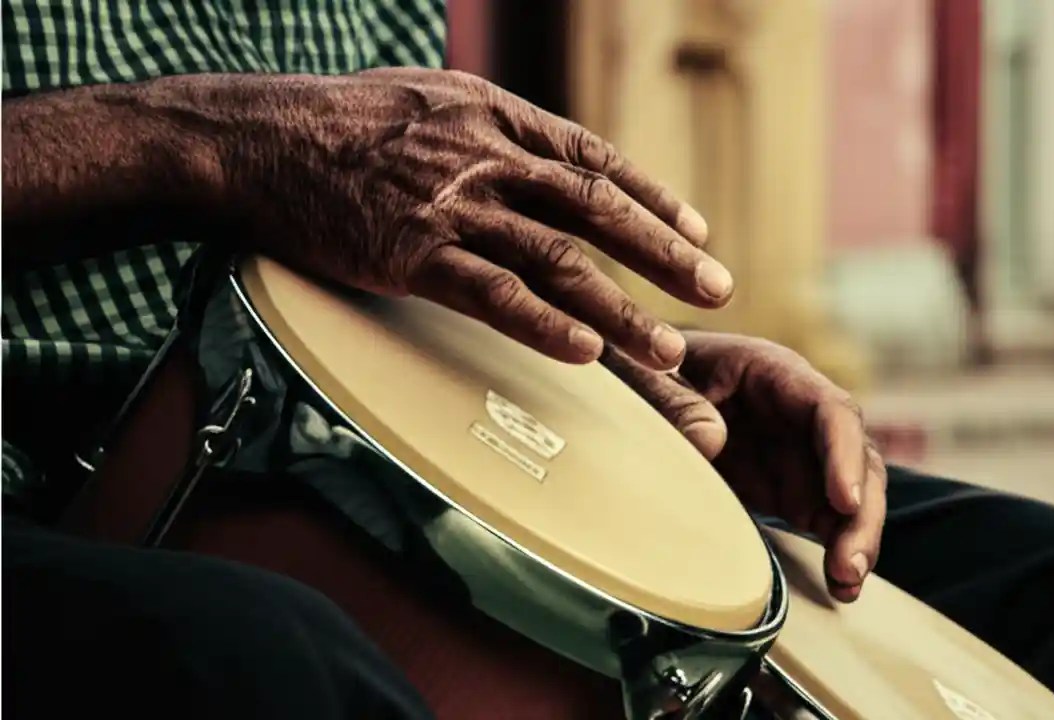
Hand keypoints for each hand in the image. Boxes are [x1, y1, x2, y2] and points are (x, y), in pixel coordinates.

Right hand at [133, 69, 734, 369]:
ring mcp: (451, 206)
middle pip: (596, 210)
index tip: (697, 232)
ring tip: (670, 348)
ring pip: (558, 261)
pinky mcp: (411, 253)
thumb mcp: (429, 98)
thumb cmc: (340, 120)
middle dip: (665, 254)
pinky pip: (492, 293)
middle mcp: (486, 157)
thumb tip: (537, 158)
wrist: (254, 136)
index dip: (652, 197)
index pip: (594, 159)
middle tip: (718, 290)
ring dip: (621, 308)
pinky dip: (544, 324)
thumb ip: (489, 128)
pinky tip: (585, 352)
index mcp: (495, 115)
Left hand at [607, 332, 886, 601]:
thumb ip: (677, 401)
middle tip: (849, 562)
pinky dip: (836, 549)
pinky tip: (838, 587)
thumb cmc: (653, 368)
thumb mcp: (653, 375)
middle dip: (861, 511)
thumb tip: (710, 439)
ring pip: (851, 492)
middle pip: (857, 456)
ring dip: (855, 537)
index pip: (830, 409)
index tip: (842, 500)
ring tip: (845, 583)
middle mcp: (801, 412)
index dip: (843, 454)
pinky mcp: (790, 486)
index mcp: (775, 372)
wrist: (644, 383)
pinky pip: (828, 518)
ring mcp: (800, 452)